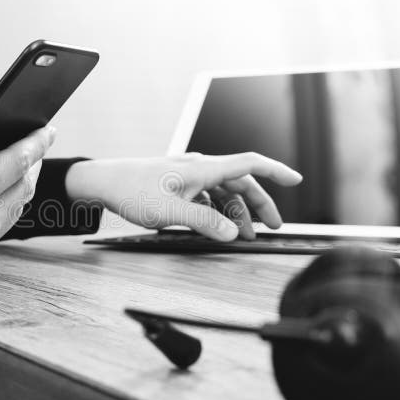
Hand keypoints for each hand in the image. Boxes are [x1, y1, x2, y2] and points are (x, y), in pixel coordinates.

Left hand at [65, 153, 301, 240]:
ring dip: (236, 212)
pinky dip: (216, 212)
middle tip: (273, 227)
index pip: (249, 164)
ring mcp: (188, 176)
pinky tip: (217, 227)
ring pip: (223, 192)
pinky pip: (206, 197)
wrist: (103, 181)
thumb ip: (203, 222)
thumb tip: (232, 232)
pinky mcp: (177, 185)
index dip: (276, 171)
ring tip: (245, 235)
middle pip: (240, 182)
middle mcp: (199, 168)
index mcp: (202, 168)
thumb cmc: (131, 190)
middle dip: (259, 204)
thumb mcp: (169, 212)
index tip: (296, 179)